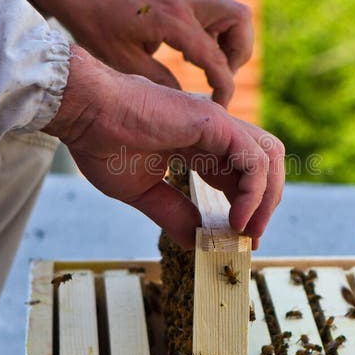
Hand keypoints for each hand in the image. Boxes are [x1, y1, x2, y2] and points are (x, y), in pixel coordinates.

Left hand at [28, 0, 253, 107]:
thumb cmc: (91, 19)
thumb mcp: (120, 59)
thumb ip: (158, 81)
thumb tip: (186, 102)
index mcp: (172, 19)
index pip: (215, 58)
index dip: (224, 86)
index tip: (220, 106)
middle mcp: (185, 1)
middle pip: (240, 20)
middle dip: (239, 53)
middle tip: (219, 75)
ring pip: (231, 13)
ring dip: (230, 41)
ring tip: (208, 66)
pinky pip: (212, 11)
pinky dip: (213, 32)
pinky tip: (189, 51)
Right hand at [43, 45, 283, 248]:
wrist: (85, 114)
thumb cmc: (102, 142)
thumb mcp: (142, 190)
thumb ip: (173, 212)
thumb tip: (196, 240)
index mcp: (199, 144)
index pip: (240, 175)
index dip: (247, 207)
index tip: (238, 238)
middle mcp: (215, 132)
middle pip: (264, 165)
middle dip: (265, 204)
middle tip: (249, 239)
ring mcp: (218, 124)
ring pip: (269, 158)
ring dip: (267, 198)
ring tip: (247, 231)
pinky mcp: (216, 123)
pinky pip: (254, 160)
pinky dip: (254, 193)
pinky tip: (236, 218)